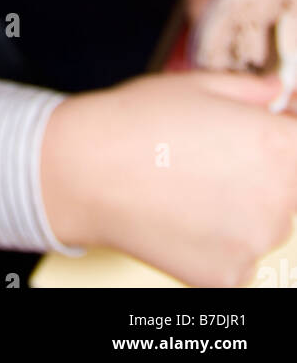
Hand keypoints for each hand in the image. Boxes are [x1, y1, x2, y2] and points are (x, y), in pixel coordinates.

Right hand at [40, 69, 296, 287]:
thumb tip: (277, 93)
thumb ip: (252, 90)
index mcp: (280, 146)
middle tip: (210, 158)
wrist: (85, 171)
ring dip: (241, 208)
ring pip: (265, 223)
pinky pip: (237, 255)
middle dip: (262, 171)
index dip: (282, 134)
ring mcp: (256, 244)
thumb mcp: (199, 86)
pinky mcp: (231, 277)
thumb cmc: (137, 121)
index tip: (262, 133)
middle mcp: (279, 199)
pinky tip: (180, 216)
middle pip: (289, 186)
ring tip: (188, 185)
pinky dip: (216, 241)